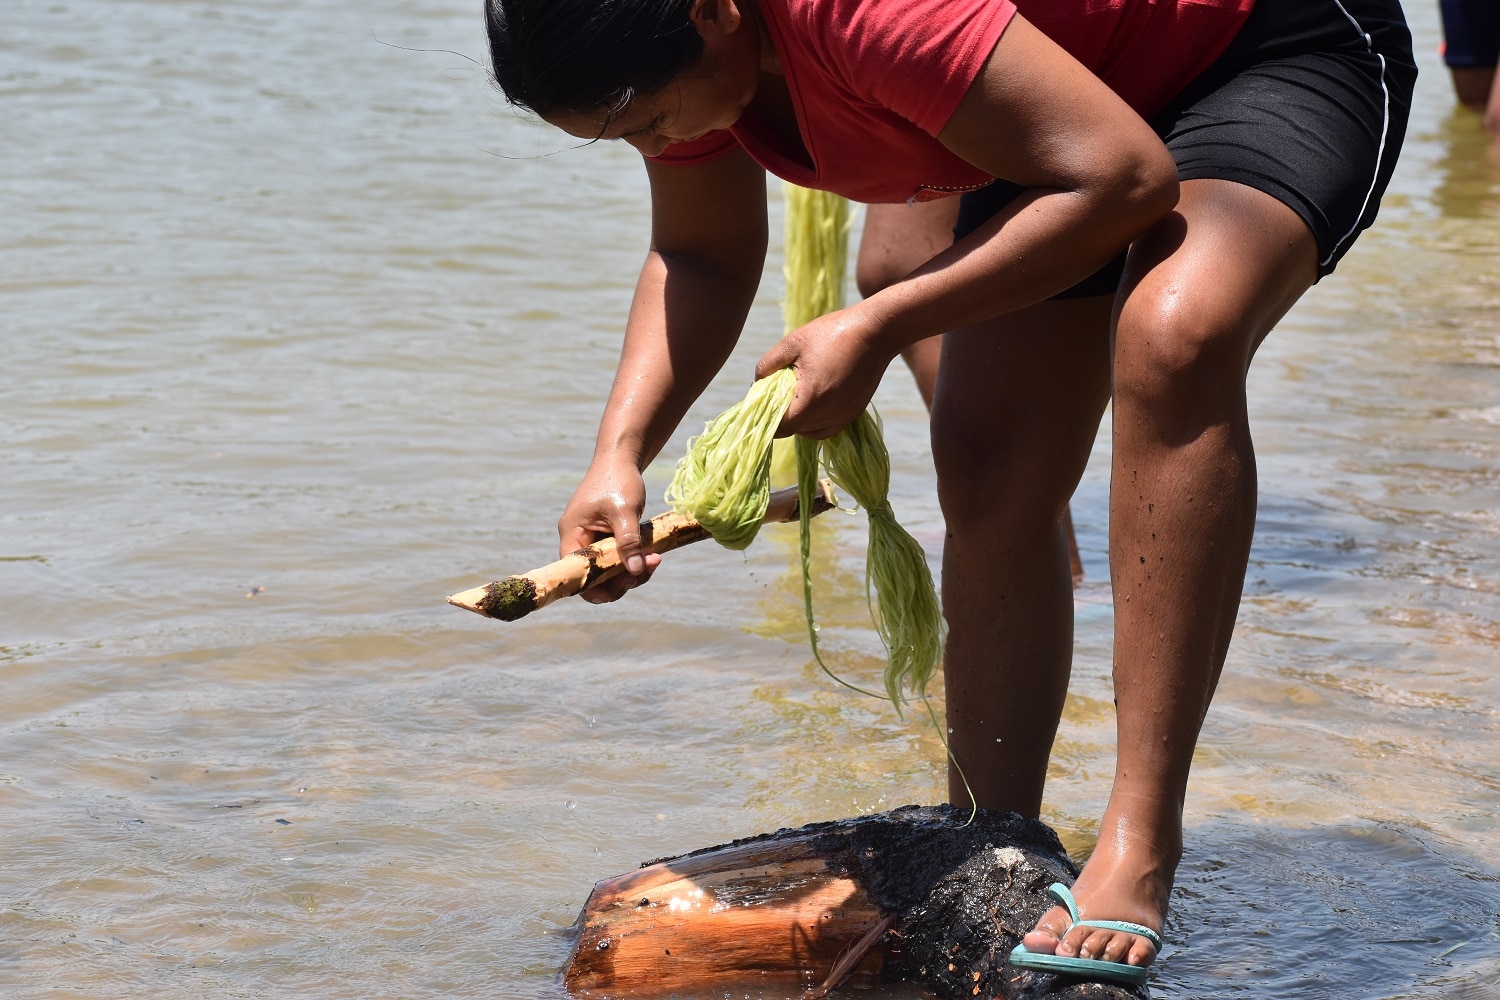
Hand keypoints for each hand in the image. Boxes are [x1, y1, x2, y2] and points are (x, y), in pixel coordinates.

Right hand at [558, 458, 662, 603]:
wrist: (622, 458)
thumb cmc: (619, 479)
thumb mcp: (625, 511)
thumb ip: (629, 542)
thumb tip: (634, 572)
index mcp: (572, 534)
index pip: (576, 574)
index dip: (597, 587)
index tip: (626, 581)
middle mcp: (578, 540)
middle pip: (594, 577)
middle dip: (621, 579)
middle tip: (648, 568)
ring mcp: (593, 540)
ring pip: (609, 571)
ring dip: (633, 571)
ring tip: (656, 559)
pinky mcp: (607, 538)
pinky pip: (618, 559)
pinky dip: (635, 561)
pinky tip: (653, 554)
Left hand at [753, 301, 897, 438]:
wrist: (877, 332)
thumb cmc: (833, 333)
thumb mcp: (793, 342)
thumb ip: (768, 365)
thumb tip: (756, 384)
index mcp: (812, 399)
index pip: (780, 428)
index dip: (766, 419)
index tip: (761, 403)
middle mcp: (830, 414)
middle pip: (794, 430)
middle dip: (782, 416)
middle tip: (778, 392)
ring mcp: (844, 416)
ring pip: (810, 432)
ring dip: (799, 420)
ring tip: (797, 394)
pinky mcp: (854, 413)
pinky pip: (826, 428)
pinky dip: (815, 420)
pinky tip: (813, 400)